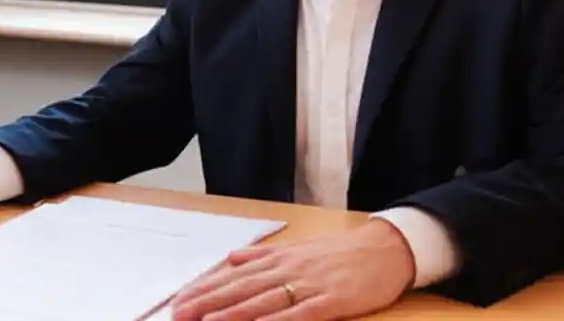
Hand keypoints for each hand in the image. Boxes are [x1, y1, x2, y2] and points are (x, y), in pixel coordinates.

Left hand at [170, 219, 415, 319]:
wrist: (384, 249)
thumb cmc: (339, 253)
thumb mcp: (297, 249)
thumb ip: (262, 256)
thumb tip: (231, 257)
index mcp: (278, 259)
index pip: (233, 276)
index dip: (205, 289)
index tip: (179, 301)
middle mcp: (288, 270)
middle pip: (241, 289)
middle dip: (207, 303)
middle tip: (179, 314)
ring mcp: (309, 285)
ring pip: (264, 301)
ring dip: (234, 313)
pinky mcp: (331, 301)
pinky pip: (301, 314)